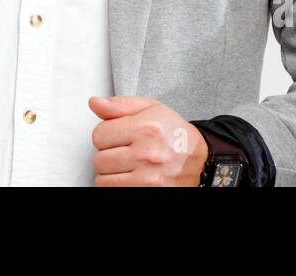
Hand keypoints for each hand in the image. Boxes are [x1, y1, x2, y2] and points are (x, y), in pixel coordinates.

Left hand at [89, 95, 207, 185]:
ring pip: (103, 180)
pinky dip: (118, 185)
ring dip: (111, 173)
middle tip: (124, 151)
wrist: (201, 160)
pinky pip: (114, 192)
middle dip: (107, 154)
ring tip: (127, 165)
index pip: (99, 135)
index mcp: (146, 128)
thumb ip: (119, 105)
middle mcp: (147, 154)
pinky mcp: (149, 193)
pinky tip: (130, 176)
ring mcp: (148, 179)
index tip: (118, 135)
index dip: (106, 134)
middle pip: (98, 159)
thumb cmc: (174, 133)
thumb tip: (94, 103)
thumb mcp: (150, 109)